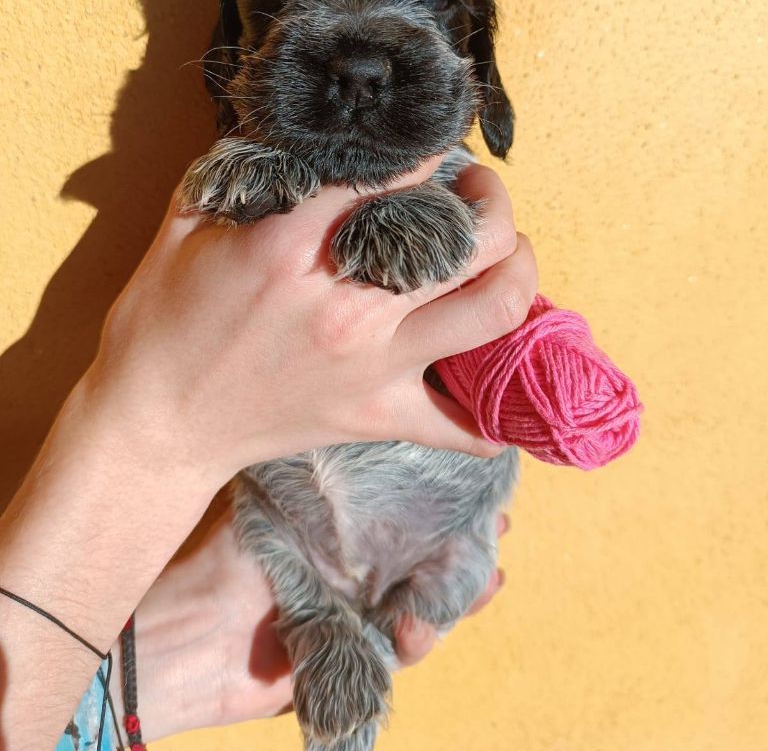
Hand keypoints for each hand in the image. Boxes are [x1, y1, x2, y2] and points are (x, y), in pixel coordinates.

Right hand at [86, 159, 537, 491]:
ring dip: (520, 271)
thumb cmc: (161, 323)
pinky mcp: (378, 416)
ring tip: (507, 253)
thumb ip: (244, 166)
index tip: (434, 137)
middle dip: (493, 200)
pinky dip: (496, 406)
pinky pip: (466, 424)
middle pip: (472, 239)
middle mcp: (347, 306)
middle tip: (478, 191)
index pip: (397, 174)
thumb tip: (298, 126)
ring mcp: (372, 367)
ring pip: (493, 311)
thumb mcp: (184, 222)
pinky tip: (499, 378)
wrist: (153, 427)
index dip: (429, 145)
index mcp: (291, 248)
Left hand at [109, 500, 510, 740]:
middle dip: (463, 536)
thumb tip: (372, 412)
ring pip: (425, 593)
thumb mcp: (277, 497)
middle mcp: (352, 561)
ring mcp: (357, 606)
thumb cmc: (225, 553)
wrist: (189, 635)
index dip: (440, 486)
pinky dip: (430, 629)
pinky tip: (442, 612)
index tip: (474, 468)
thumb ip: (321, 467)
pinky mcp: (356, 651)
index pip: (402, 499)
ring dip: (459, 585)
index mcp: (336, 522)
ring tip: (486, 571)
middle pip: (424, 545)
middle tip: (498, 522)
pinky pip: (405, 642)